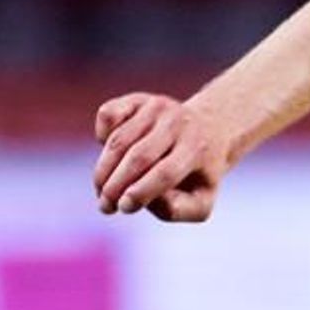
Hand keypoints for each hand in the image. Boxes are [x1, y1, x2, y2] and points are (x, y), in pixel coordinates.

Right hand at [92, 93, 233, 221]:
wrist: (208, 129)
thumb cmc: (198, 174)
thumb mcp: (201, 199)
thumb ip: (179, 209)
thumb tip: (149, 200)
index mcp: (198, 149)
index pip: (166, 173)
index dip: (141, 192)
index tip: (123, 208)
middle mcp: (178, 123)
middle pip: (139, 157)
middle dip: (116, 185)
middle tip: (105, 207)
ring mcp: (157, 107)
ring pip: (119, 140)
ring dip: (104, 169)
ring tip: (101, 193)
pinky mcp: (138, 99)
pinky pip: (108, 115)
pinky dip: (101, 136)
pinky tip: (109, 156)